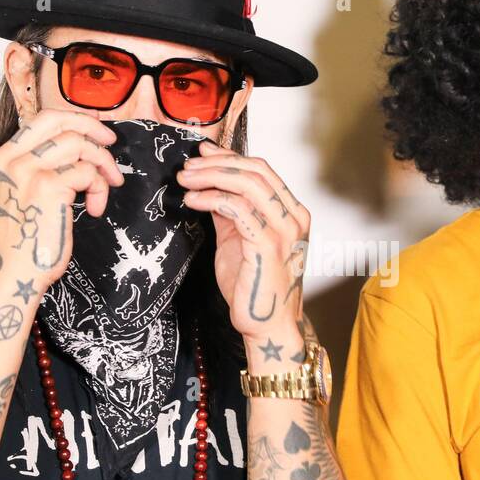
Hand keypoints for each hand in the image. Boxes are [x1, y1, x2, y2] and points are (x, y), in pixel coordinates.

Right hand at [0, 108, 122, 290]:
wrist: (13, 275)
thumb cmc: (23, 244)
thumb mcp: (18, 197)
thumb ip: (36, 170)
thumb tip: (74, 143)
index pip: (38, 122)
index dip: (72, 119)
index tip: (94, 128)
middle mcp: (8, 161)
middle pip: (56, 120)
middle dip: (90, 127)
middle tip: (110, 143)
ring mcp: (26, 171)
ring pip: (77, 144)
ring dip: (101, 164)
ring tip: (107, 185)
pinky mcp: (48, 187)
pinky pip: (87, 172)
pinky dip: (99, 189)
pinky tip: (94, 208)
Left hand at [176, 138, 309, 363]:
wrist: (267, 325)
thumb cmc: (255, 287)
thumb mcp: (240, 239)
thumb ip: (231, 212)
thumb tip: (211, 185)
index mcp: (292, 213)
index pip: (263, 170)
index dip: (230, 157)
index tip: (202, 154)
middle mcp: (293, 218)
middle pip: (256, 171)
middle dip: (216, 163)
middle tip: (188, 167)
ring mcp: (284, 231)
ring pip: (247, 184)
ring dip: (210, 177)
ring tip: (186, 181)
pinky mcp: (268, 245)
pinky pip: (238, 208)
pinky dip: (212, 198)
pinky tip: (193, 201)